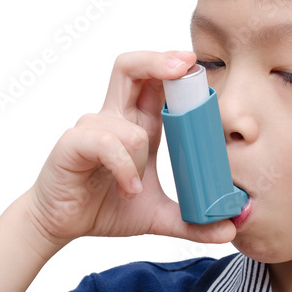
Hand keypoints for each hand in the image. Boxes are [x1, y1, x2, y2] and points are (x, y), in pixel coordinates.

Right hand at [23, 50, 237, 250]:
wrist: (60, 224)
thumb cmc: (103, 207)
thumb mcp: (156, 216)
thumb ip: (191, 222)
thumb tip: (230, 231)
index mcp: (137, 123)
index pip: (155, 81)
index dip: (174, 69)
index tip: (198, 67)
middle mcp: (115, 117)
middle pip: (131, 68)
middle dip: (158, 61)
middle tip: (184, 66)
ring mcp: (92, 127)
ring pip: (128, 125)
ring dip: (139, 157)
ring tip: (135, 188)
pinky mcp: (73, 143)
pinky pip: (107, 144)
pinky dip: (123, 167)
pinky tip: (127, 189)